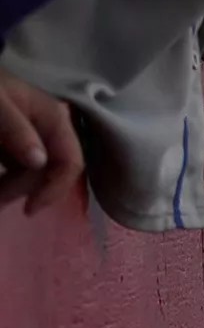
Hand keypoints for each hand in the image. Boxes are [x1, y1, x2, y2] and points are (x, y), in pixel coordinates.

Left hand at [0, 66, 82, 215]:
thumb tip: (40, 162)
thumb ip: (18, 131)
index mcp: (53, 118)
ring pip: (34, 172)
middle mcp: (50, 129)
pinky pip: (19, 166)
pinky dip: (9, 178)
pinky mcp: (15, 141)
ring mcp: (32, 135)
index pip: (71, 161)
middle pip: (51, 170)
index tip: (29, 209)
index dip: (55, 188)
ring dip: (15, 187)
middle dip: (26, 189)